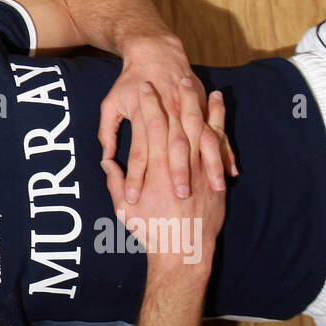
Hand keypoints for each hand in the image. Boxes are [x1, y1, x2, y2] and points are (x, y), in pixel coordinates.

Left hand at [99, 35, 238, 202]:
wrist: (156, 52)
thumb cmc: (129, 83)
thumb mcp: (111, 105)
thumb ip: (107, 133)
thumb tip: (106, 160)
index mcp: (145, 119)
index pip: (138, 154)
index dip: (135, 176)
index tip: (133, 198)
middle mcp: (170, 117)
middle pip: (174, 150)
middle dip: (178, 174)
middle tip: (179, 198)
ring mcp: (190, 114)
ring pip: (202, 144)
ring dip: (209, 166)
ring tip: (214, 189)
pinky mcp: (204, 113)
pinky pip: (219, 136)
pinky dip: (226, 154)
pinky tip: (232, 173)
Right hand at [102, 82, 226, 277]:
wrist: (182, 250)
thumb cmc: (151, 231)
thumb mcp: (124, 208)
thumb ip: (116, 181)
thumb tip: (107, 161)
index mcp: (154, 169)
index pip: (151, 126)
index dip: (148, 103)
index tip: (143, 86)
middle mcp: (178, 163)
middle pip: (177, 120)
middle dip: (174, 96)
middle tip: (171, 75)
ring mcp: (198, 167)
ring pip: (200, 126)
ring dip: (199, 103)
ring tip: (196, 82)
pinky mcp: (212, 173)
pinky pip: (218, 141)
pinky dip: (219, 120)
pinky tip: (218, 103)